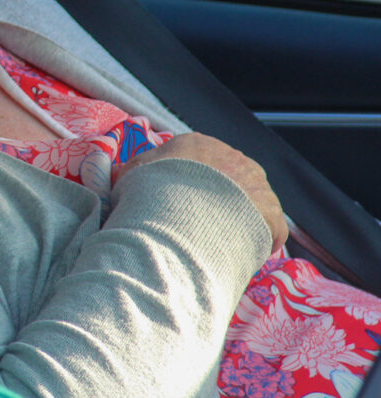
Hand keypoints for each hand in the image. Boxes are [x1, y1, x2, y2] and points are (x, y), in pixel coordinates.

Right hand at [121, 132, 286, 250]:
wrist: (181, 220)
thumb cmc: (151, 193)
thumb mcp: (131, 175)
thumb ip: (135, 171)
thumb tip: (123, 173)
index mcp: (199, 144)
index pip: (201, 161)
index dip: (192, 183)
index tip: (183, 202)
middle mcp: (234, 158)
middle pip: (230, 179)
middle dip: (220, 200)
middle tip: (201, 223)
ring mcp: (258, 186)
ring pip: (252, 203)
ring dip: (240, 220)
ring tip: (220, 241)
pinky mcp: (273, 215)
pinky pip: (268, 230)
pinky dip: (257, 242)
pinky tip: (239, 253)